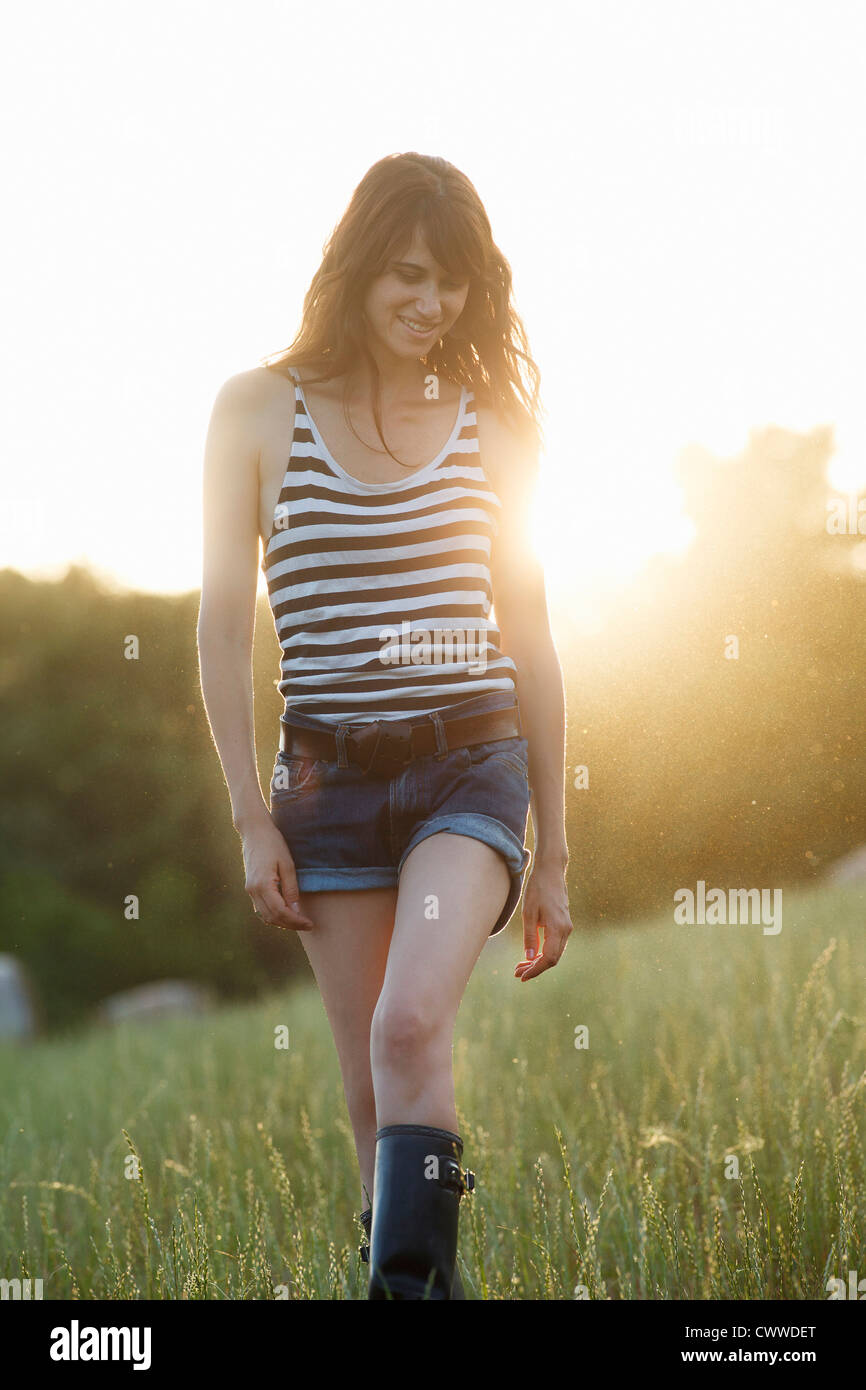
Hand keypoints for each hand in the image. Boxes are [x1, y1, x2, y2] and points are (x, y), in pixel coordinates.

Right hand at [240, 818, 314, 930]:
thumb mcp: (287, 864)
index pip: (280, 912)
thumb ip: (291, 889)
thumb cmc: (273, 844)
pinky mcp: (250, 887)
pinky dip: (273, 914)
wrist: (254, 831)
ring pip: (265, 916)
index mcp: (263, 885)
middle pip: (272, 917)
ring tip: (298, 921)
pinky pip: (261, 908)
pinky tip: (286, 913)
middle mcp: (253, 891)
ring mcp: (250, 890)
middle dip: (290, 924)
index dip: (295, 921)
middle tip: (307, 925)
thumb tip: (296, 910)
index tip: (309, 924)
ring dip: (281, 922)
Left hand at [514, 859, 572, 981]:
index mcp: (557, 929)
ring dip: (539, 961)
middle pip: (552, 959)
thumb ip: (529, 936)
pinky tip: (531, 954)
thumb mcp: (528, 913)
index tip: (521, 976)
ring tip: (521, 965)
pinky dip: (543, 952)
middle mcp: (565, 930)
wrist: (551, 871)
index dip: (535, 970)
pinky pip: (555, 944)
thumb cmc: (537, 889)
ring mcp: (566, 927)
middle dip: (535, 968)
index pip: (548, 959)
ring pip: (555, 953)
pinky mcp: (563, 924)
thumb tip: (528, 958)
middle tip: (517, 973)